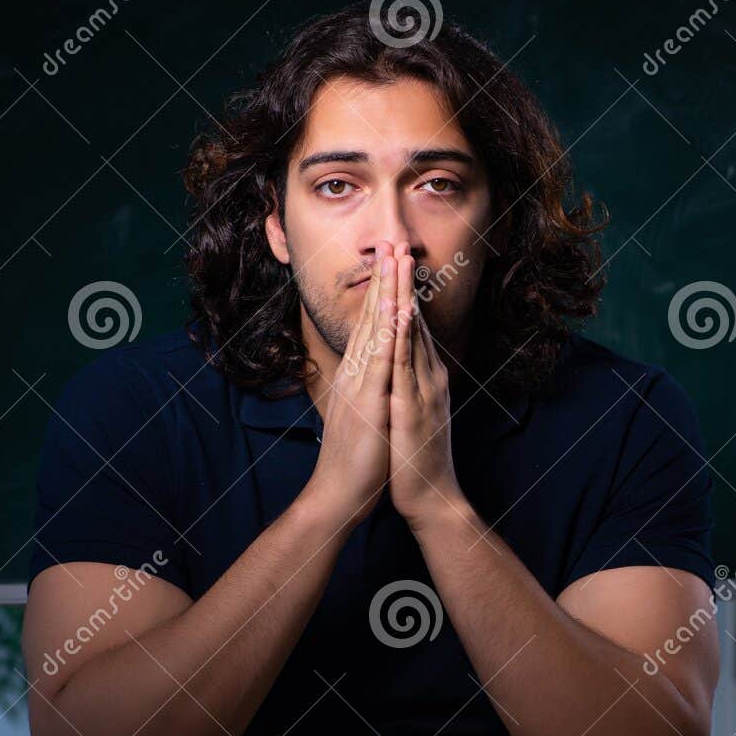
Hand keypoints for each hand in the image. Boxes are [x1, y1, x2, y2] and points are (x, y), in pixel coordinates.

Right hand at [302, 244, 397, 530]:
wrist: (338, 494)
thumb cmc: (355, 460)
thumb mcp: (362, 415)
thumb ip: (365, 390)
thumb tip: (372, 374)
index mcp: (357, 375)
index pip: (372, 324)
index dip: (382, 291)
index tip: (391, 261)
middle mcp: (355, 372)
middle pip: (371, 316)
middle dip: (383, 278)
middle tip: (391, 240)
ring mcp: (359, 384)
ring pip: (374, 329)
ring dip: (386, 292)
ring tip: (394, 259)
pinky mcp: (367, 402)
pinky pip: (380, 362)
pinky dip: (389, 334)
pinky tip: (397, 311)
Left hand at [389, 242, 466, 528]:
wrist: (430, 497)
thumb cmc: (416, 460)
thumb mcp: (411, 415)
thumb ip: (408, 388)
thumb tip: (399, 369)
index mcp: (425, 379)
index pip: (413, 328)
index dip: (404, 293)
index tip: (395, 262)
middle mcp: (429, 378)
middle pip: (415, 321)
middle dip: (405, 282)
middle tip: (397, 243)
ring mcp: (424, 390)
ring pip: (413, 335)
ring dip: (405, 297)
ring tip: (400, 262)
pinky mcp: (413, 407)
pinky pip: (406, 365)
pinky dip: (403, 336)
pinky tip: (400, 313)